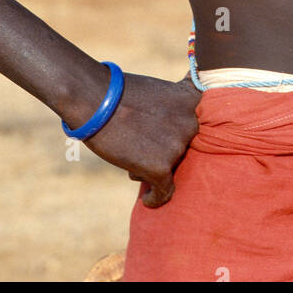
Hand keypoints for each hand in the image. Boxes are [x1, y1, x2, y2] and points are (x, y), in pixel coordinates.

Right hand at [80, 72, 200, 207]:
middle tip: (143, 144)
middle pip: (184, 148)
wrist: (94, 99)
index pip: (199, 126)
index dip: (184, 134)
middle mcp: (192, 124)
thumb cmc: (120, 94)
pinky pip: (164, 192)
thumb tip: (180, 129)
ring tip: (131, 151)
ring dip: (153, 166)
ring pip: (170, 166)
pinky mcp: (162, 167)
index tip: (171, 140)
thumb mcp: (159, 92)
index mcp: (193, 100)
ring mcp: (177, 146)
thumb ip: (175, 110)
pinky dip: (155, 198)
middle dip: (165, 150)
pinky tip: (147, 200)